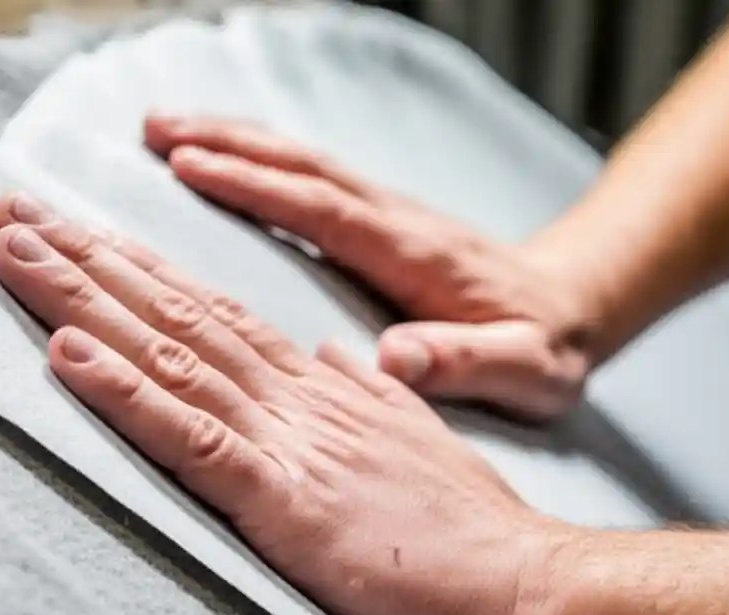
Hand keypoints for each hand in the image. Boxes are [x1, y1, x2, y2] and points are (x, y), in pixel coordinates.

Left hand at [0, 192, 568, 614]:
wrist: (524, 587)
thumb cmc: (471, 530)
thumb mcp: (416, 441)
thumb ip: (370, 396)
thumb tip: (338, 357)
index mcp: (325, 389)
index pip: (218, 313)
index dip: (144, 271)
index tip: (84, 234)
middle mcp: (299, 397)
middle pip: (178, 315)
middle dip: (90, 261)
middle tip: (16, 212)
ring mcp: (291, 444)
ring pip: (170, 357)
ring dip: (84, 302)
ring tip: (18, 251)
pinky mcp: (285, 501)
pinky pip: (189, 438)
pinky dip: (124, 393)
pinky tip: (67, 352)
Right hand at [144, 114, 604, 418]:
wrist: (575, 309)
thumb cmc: (545, 349)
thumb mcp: (525, 370)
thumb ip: (466, 362)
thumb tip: (395, 356)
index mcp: (416, 255)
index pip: (325, 210)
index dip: (259, 186)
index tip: (192, 166)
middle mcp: (395, 221)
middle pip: (302, 168)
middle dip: (227, 144)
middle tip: (154, 129)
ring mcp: (386, 216)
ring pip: (301, 165)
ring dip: (234, 142)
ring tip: (163, 129)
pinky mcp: (379, 223)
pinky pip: (308, 182)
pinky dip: (258, 163)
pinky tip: (220, 161)